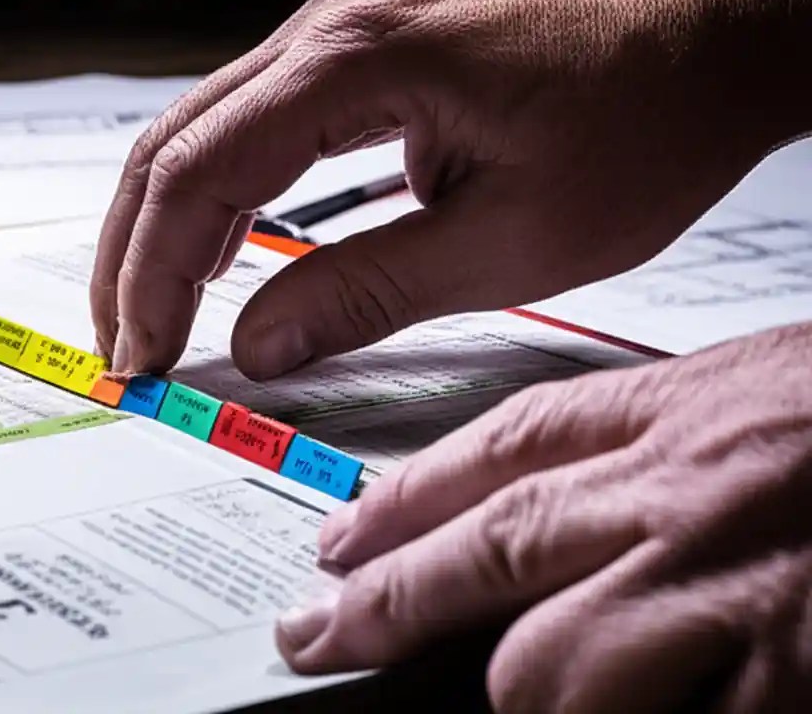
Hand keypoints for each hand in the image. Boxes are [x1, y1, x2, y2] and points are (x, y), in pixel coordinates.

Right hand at [89, 0, 811, 375]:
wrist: (723, 21)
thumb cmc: (649, 109)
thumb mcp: (512, 236)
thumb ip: (368, 293)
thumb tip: (261, 345)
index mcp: (358, 59)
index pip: (197, 173)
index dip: (150, 276)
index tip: (144, 358)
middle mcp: (330, 24)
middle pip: (171, 141)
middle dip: (131, 254)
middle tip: (125, 346)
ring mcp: (341, 27)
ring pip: (201, 126)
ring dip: (165, 225)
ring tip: (153, 315)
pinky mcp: (364, 47)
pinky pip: (254, 118)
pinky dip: (220, 194)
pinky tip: (219, 252)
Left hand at [275, 322, 811, 712]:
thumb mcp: (766, 397)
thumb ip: (662, 444)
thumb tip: (553, 504)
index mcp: (690, 412)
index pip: (504, 445)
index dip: (405, 493)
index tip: (339, 535)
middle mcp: (691, 498)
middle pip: (490, 551)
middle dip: (388, 602)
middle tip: (315, 635)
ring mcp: (735, 596)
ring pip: (551, 670)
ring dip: (527, 692)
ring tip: (517, 694)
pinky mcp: (785, 680)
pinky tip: (650, 705)